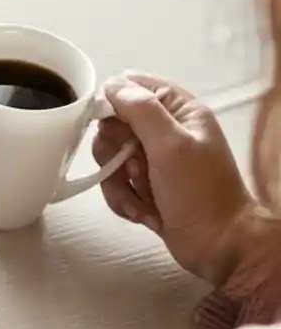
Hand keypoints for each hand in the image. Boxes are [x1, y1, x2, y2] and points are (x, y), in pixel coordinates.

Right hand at [92, 71, 255, 284]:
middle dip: (115, 153)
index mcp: (179, 112)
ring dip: (118, 182)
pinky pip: (115, 184)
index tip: (114, 129)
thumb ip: (141, 110)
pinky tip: (144, 213)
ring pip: (110, 159)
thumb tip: (112, 84)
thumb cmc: (199, 192)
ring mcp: (154, 161)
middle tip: (134, 169)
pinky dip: (124, 200)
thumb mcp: (171, 145)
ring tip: (142, 199)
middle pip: (113, 126)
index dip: (115, 104)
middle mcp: (165, 132)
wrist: (218, 244)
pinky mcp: (145, 187)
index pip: (134, 87)